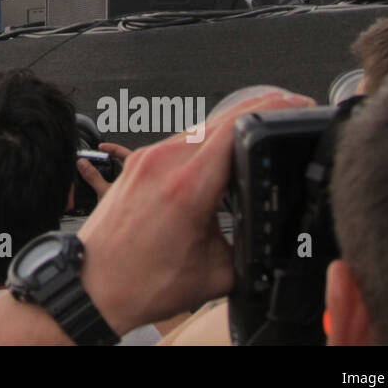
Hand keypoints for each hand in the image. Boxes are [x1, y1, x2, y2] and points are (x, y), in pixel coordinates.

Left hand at [77, 90, 315, 335]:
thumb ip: (251, 248)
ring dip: (230, 126)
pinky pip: (178, 141)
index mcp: (188, 186)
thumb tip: (272, 236)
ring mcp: (146, 159)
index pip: (236, 128)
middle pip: (220, 120)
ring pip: (198, 128)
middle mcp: (164, 163)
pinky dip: (205, 141)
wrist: (92, 285)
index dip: (271, 109)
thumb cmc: (142, 283)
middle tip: (287, 108)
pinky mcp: (137, 163)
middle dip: (257, 110)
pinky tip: (221, 151)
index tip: (296, 102)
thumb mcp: (217, 273)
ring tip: (258, 130)